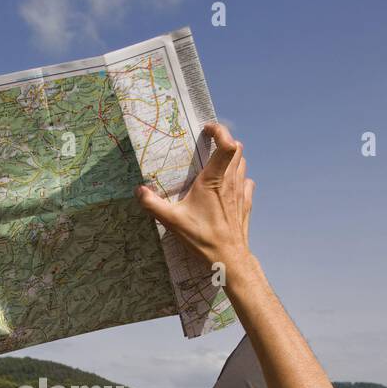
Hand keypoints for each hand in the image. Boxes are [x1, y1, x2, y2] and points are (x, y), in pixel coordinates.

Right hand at [135, 122, 253, 273]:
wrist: (229, 257)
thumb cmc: (202, 238)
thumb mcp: (172, 221)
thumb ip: (153, 204)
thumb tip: (139, 191)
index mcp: (213, 180)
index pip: (227, 145)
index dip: (220, 131)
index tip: (207, 130)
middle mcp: (230, 182)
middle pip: (237, 149)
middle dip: (223, 142)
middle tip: (208, 146)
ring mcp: (241, 192)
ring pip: (243, 164)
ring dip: (231, 159)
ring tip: (216, 165)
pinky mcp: (246, 203)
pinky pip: (247, 182)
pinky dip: (239, 178)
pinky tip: (228, 186)